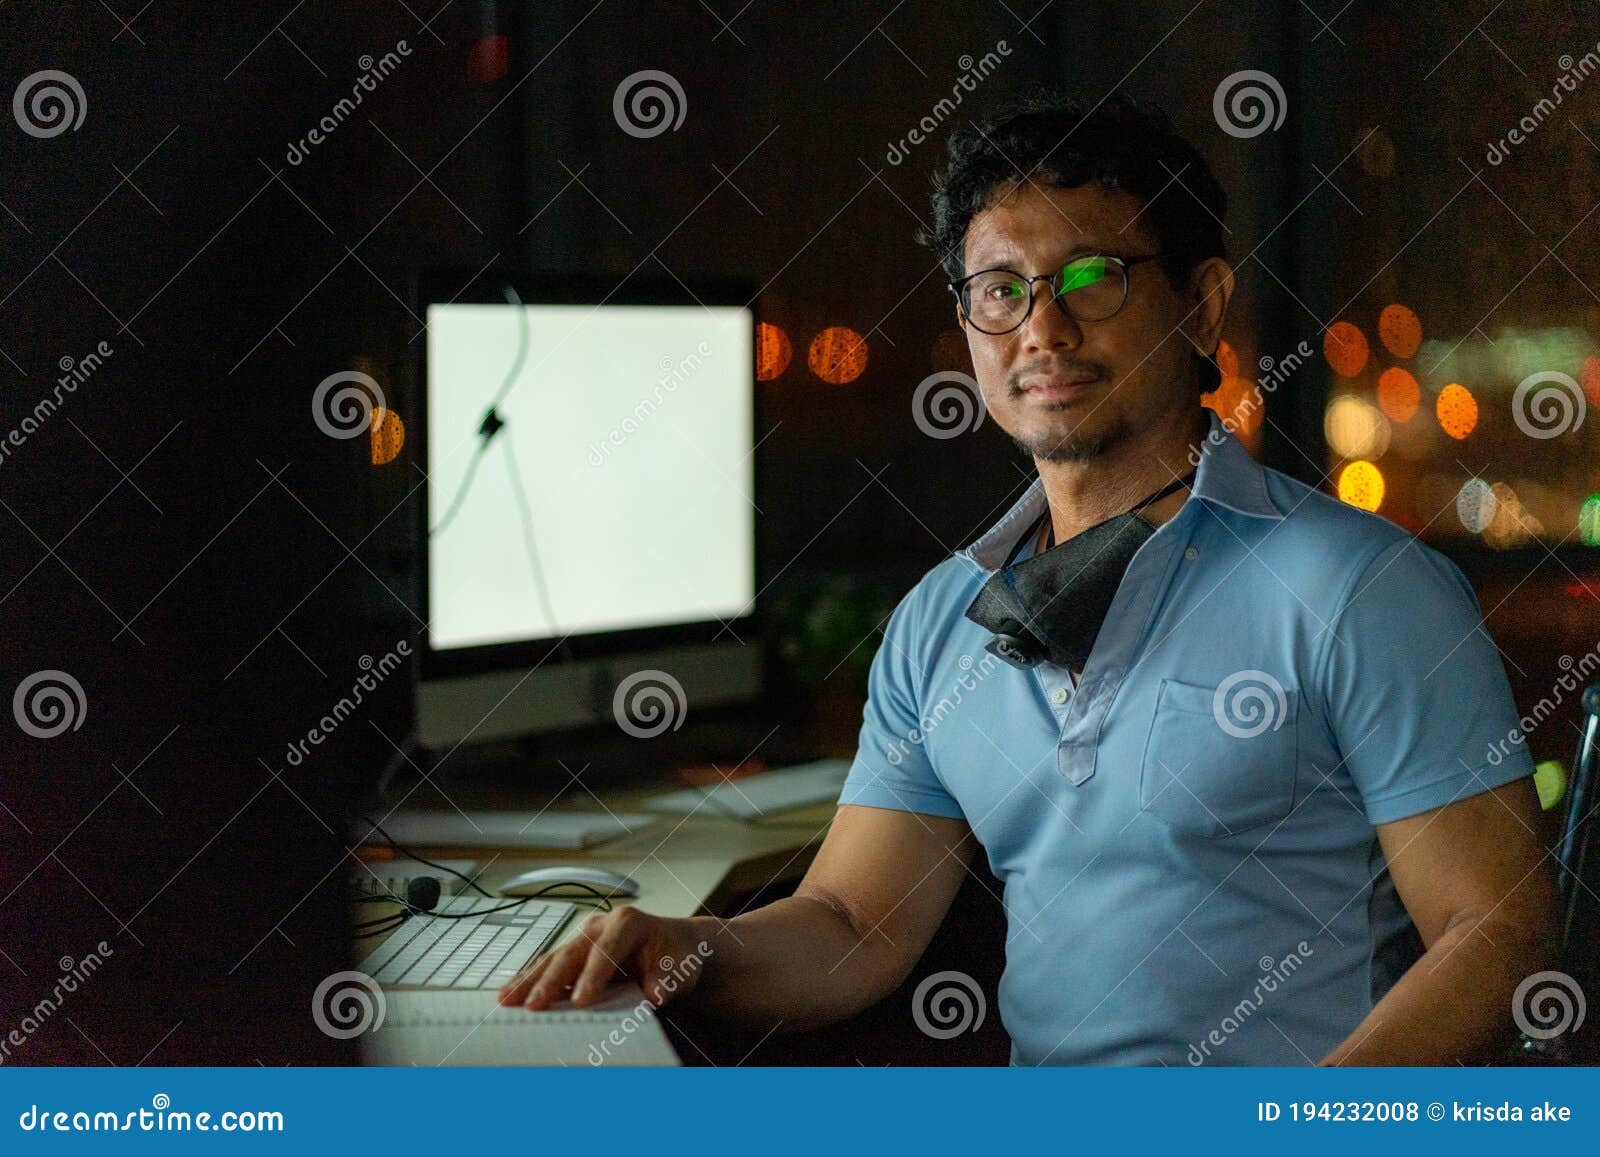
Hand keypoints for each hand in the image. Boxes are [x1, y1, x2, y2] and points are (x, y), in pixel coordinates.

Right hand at [497, 906, 709, 1009]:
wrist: (675, 946)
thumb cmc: (677, 955)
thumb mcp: (682, 967)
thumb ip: (668, 980)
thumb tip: (654, 995)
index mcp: (630, 923)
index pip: (608, 950)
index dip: (593, 976)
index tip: (581, 1001)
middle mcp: (602, 925)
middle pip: (573, 953)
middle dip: (552, 981)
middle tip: (534, 1005)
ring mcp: (585, 937)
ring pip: (554, 959)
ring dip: (530, 980)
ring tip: (507, 999)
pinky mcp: (576, 952)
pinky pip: (550, 966)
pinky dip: (530, 981)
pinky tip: (510, 994)